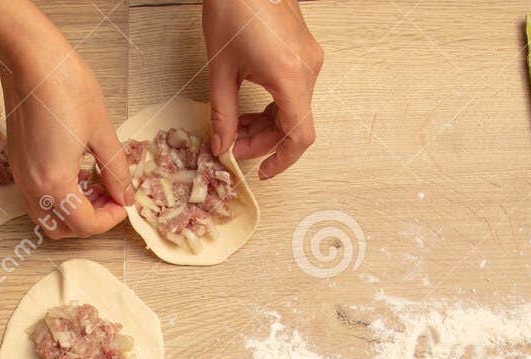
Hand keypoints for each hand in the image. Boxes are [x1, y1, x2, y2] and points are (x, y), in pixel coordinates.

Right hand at [0, 40, 132, 237]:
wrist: (29, 59)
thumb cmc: (65, 87)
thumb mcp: (101, 132)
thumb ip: (116, 171)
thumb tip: (125, 194)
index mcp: (54, 182)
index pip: (85, 224)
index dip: (111, 218)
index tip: (124, 199)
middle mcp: (32, 186)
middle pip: (61, 229)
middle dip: (90, 220)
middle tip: (110, 196)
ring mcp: (20, 176)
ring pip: (46, 217)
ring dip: (72, 211)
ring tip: (93, 184)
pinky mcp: (17, 163)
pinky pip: (36, 197)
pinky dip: (58, 197)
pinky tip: (75, 171)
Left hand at [205, 0, 323, 178]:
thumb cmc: (233, 8)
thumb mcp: (220, 69)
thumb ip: (223, 113)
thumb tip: (223, 145)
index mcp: (290, 76)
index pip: (299, 135)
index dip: (282, 160)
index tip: (262, 171)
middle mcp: (308, 68)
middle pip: (294, 124)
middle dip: (263, 141)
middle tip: (232, 145)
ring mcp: (309, 58)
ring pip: (294, 108)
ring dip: (267, 124)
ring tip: (236, 127)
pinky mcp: (304, 51)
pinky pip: (294, 90)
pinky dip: (273, 105)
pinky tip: (249, 107)